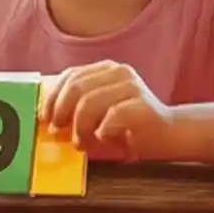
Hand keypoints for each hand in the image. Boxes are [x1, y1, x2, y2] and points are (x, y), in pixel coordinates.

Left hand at [41, 60, 173, 161]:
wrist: (169, 136)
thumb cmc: (129, 127)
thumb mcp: (100, 111)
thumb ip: (78, 106)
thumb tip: (47, 115)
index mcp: (106, 69)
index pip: (71, 75)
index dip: (54, 97)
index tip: (45, 117)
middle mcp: (119, 72)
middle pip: (77, 87)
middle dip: (62, 112)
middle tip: (57, 132)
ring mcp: (133, 87)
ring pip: (90, 102)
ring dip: (79, 126)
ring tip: (80, 142)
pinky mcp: (143, 106)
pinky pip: (112, 116)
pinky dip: (102, 130)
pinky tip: (103, 137)